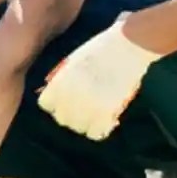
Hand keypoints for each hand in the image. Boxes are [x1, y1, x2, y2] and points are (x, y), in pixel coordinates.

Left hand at [37, 20, 160, 140]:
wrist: (130, 44)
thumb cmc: (102, 48)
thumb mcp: (74, 59)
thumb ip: (61, 77)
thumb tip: (47, 88)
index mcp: (61, 81)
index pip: (45, 104)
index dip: (53, 103)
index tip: (61, 101)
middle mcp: (72, 96)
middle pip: (62, 118)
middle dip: (69, 114)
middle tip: (80, 108)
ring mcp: (90, 106)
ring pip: (78, 128)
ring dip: (84, 123)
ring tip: (93, 115)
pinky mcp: (109, 112)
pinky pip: (97, 133)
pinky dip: (99, 130)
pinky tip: (105, 120)